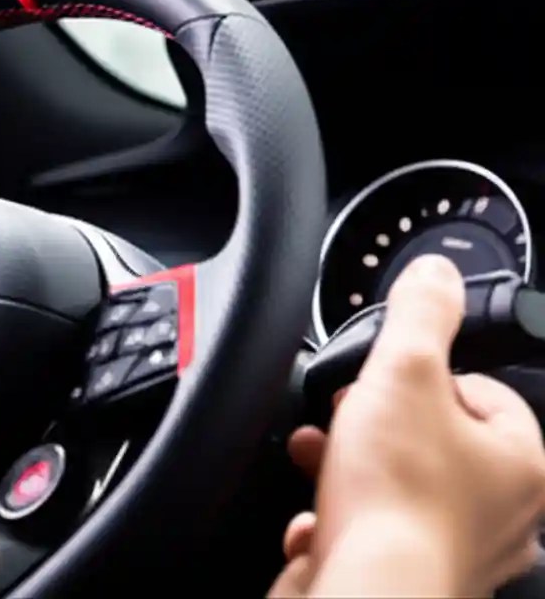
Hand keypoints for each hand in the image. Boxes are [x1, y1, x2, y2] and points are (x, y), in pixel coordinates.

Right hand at [270, 255, 544, 596]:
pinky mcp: (404, 581)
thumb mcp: (403, 371)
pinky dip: (336, 522)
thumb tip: (436, 274)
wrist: (362, 592)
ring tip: (318, 461)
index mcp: (522, 464)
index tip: (385, 379)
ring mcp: (452, 555)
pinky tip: (319, 517)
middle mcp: (501, 516)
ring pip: (395, 490)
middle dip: (373, 425)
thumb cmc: (395, 500)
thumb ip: (421, 314)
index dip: (423, 376)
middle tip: (348, 419)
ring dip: (346, 470)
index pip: (482, 392)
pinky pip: (367, 536)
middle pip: (431, 442)